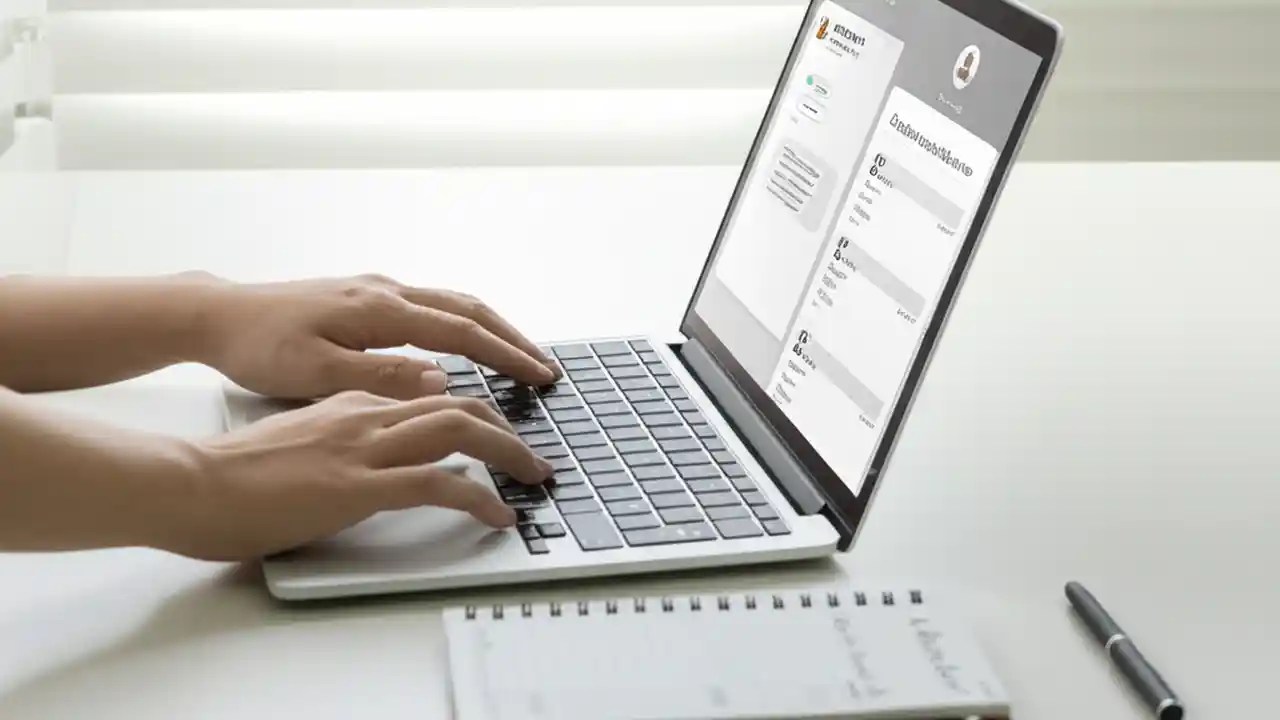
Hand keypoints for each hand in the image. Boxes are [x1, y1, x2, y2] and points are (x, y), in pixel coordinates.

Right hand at [171, 391, 551, 560]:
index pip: (430, 394)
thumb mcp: (298, 439)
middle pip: (458, 402)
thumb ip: (340, 434)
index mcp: (350, 402)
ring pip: (459, 430)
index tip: (500, 428)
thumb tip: (371, 449)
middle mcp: (365, 414)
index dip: (475, 410)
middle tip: (534, 454)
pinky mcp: (359, 485)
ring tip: (535, 476)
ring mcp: (364, 447)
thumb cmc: (232, 471)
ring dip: (508, 453)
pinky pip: (438, 484)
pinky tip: (498, 515)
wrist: (189, 483)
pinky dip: (479, 499)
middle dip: (507, 425)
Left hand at [203, 274, 559, 399]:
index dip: (506, 355)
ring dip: (492, 329)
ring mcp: (377, 291)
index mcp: (380, 310)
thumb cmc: (259, 347)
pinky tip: (465, 344)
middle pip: (470, 309)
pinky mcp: (365, 297)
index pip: (462, 331)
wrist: (218, 314)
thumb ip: (380, 376)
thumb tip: (441, 379)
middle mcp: (386, 292)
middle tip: (545, 368)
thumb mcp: (314, 372)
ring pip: (453, 303)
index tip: (540, 376)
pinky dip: (464, 324)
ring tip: (518, 356)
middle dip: (512, 338)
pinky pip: (431, 307)